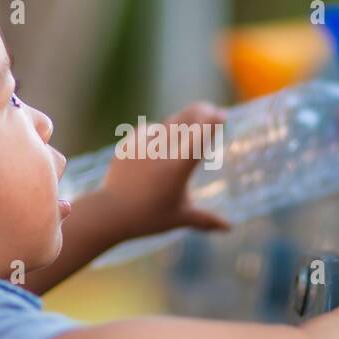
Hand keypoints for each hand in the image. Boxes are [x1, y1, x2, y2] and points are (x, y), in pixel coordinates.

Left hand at [99, 101, 231, 239]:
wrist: (109, 212)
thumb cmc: (147, 218)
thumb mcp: (180, 218)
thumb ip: (206, 220)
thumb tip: (229, 228)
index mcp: (179, 167)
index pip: (200, 137)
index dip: (213, 122)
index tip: (222, 115)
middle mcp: (163, 151)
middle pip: (186, 121)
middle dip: (201, 112)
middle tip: (210, 110)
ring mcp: (144, 145)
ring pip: (168, 124)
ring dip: (181, 120)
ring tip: (191, 119)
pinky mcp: (129, 144)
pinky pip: (148, 130)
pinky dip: (159, 130)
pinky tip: (163, 133)